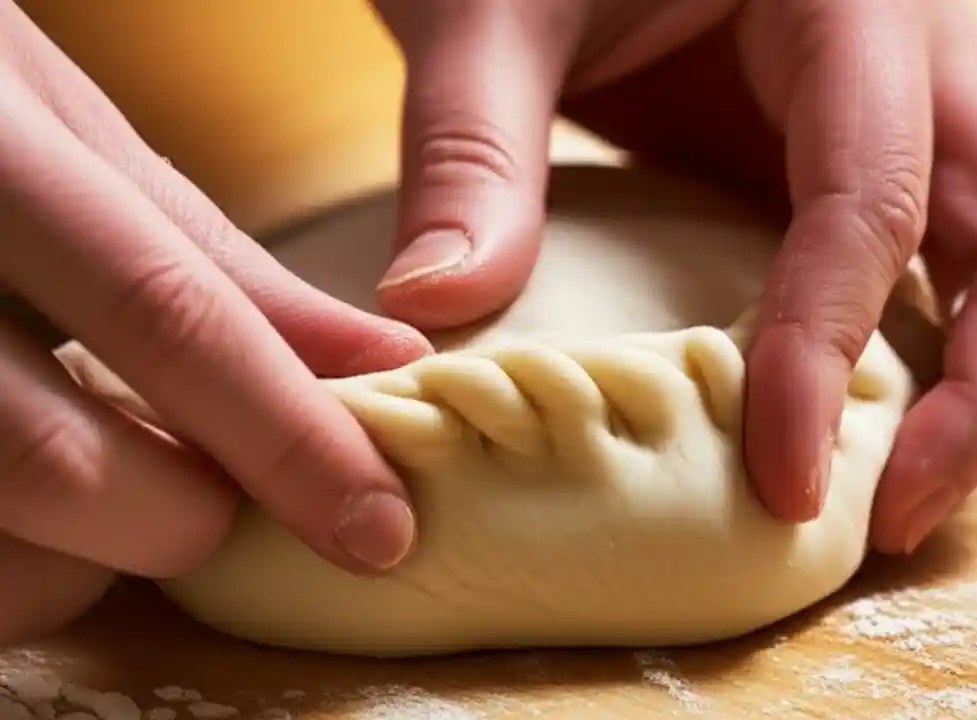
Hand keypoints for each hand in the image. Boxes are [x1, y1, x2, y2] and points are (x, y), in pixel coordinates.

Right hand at [0, 1, 434, 644]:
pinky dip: (26, 567)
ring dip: (83, 562)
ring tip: (112, 488)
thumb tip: (385, 360)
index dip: (288, 438)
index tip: (378, 526)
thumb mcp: (76, 140)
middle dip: (179, 519)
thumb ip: (221, 262)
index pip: (165, 318)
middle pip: (56, 461)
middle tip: (217, 503)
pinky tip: (46, 514)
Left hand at [373, 0, 976, 552]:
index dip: (834, 347)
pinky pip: (956, 266)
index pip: (874, 194)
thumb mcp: (487, 13)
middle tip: (895, 519)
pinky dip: (938, 360)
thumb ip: (469, 149)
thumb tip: (436, 311)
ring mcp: (912, 110)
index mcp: (841, 0)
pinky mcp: (876, 161)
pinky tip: (870, 433)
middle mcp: (914, 52)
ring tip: (899, 503)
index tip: (783, 481)